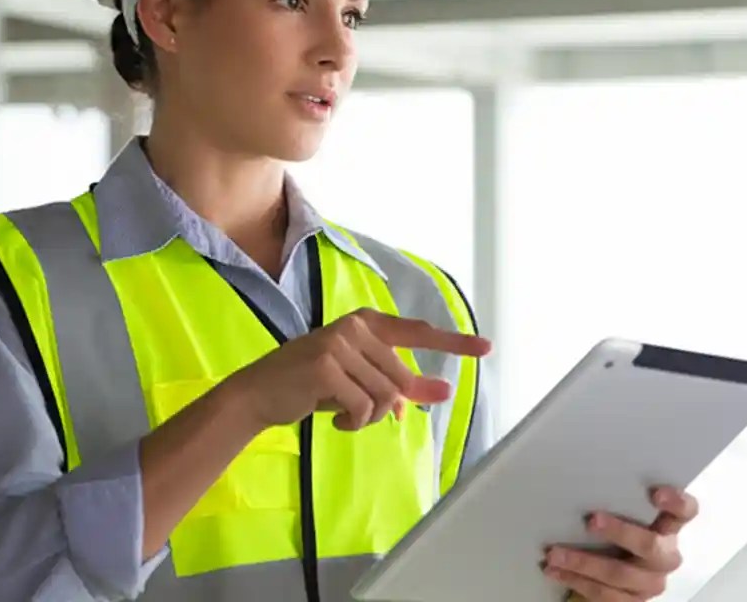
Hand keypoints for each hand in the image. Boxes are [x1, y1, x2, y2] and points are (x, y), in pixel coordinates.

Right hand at [225, 308, 491, 431]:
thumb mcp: (360, 381)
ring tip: (344, 414)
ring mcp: (339, 343)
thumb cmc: (313, 386)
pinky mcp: (326, 366)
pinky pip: (364, 407)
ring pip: (385, 396)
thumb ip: (402, 384)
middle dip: (387, 405)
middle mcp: (355, 327)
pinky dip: (354, 423)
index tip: (487, 348)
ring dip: (368, 417)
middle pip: (400, 379)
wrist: (260, 394)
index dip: (455, 342)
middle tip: (357, 411)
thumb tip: (444, 391)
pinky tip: (335, 421)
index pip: (418, 332)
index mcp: (367, 322)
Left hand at [543, 487, 699, 600]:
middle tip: (592, 521)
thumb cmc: (623, 535)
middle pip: (650, 545)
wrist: (626, 576)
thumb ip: (622, 501)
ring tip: (555, 554)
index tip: (656, 492)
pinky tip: (556, 571)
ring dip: (583, 563)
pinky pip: (604, 595)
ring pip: (620, 574)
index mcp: (670, 529)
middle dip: (619, 532)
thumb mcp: (629, 516)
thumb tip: (584, 471)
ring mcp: (651, 583)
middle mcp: (666, 556)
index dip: (676, 503)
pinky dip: (577, 581)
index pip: (685, 512)